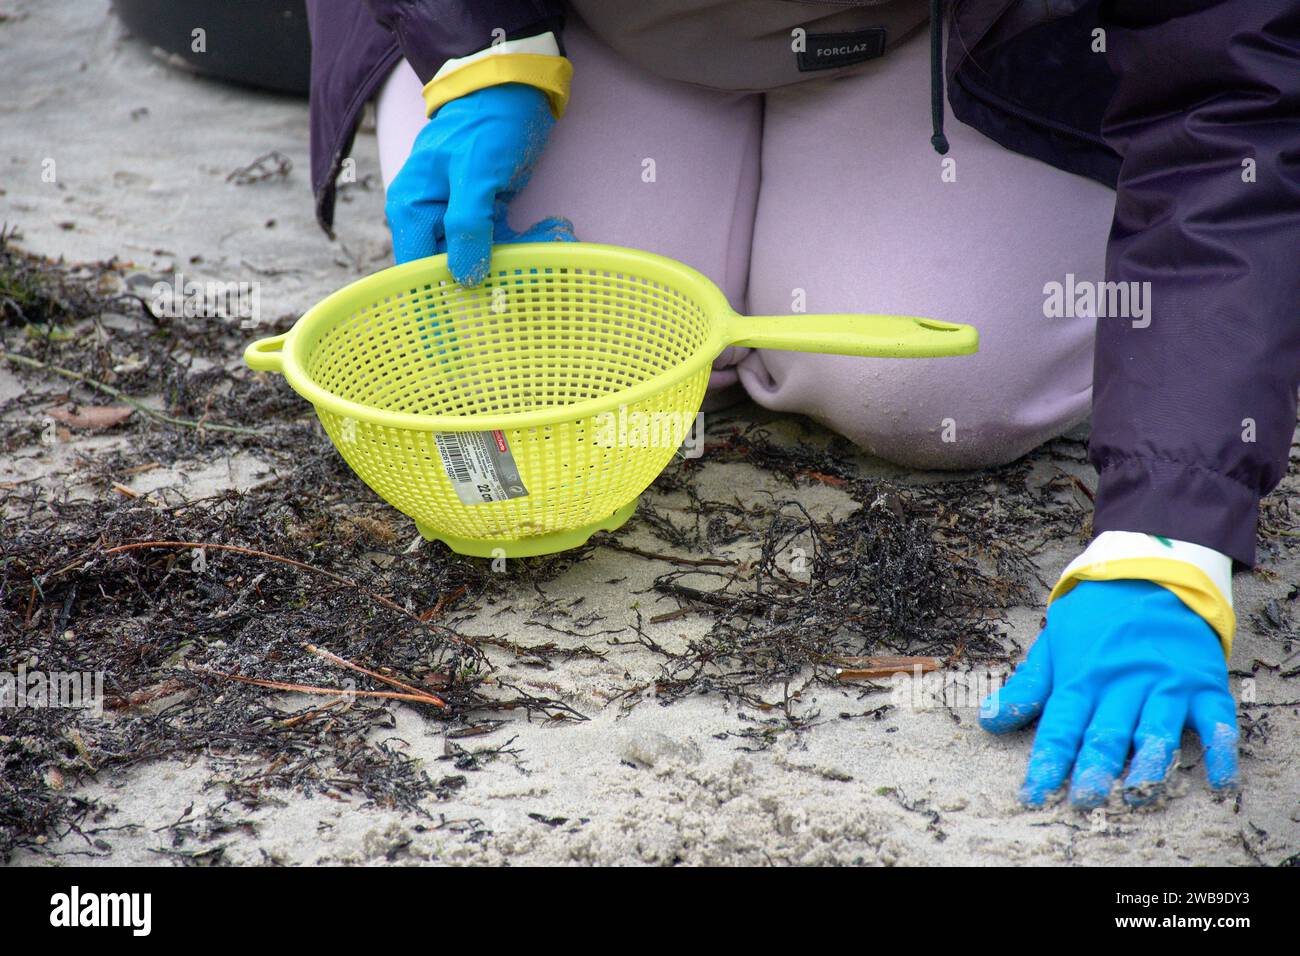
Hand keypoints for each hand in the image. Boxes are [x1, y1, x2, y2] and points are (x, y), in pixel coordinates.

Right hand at [385, 83, 574, 284]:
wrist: (515, 87)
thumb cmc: (487, 124)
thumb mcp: (476, 174)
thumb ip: (466, 226)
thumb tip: (464, 277)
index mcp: (413, 210)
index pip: (416, 271)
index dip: (438, 301)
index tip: (468, 323)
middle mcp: (430, 217)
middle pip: (454, 270)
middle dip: (495, 277)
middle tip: (534, 275)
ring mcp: (460, 216)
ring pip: (486, 259)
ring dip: (524, 257)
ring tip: (557, 237)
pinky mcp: (487, 212)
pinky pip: (506, 242)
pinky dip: (532, 241)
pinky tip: (558, 229)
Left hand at [980, 579, 1238, 807]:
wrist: (1152, 568)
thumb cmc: (1095, 613)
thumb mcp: (1054, 642)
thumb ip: (1027, 685)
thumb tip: (988, 721)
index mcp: (1083, 677)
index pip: (1060, 727)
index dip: (1046, 762)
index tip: (1033, 794)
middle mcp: (1123, 683)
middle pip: (1106, 733)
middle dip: (1094, 769)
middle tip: (1084, 801)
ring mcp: (1165, 683)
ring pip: (1156, 730)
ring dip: (1148, 765)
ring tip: (1137, 796)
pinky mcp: (1203, 684)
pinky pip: (1216, 721)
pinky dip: (1220, 751)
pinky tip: (1218, 781)